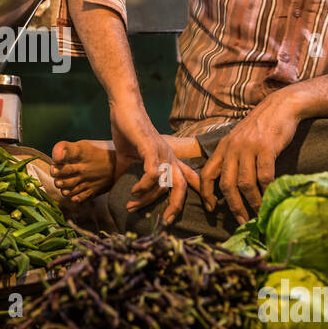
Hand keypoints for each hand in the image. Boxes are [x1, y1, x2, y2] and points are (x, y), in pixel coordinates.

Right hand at [111, 107, 198, 225]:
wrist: (124, 107)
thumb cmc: (127, 129)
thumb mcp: (127, 157)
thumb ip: (127, 174)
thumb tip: (118, 188)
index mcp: (168, 158)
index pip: (191, 176)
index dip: (202, 192)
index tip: (209, 208)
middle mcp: (169, 156)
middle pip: (182, 186)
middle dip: (177, 206)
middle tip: (167, 221)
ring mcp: (161, 152)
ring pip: (165, 183)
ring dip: (147, 198)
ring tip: (131, 205)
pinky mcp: (150, 147)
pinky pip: (153, 173)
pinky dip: (144, 185)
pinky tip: (133, 190)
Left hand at [199, 92, 301, 224]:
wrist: (281, 106)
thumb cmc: (262, 126)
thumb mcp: (239, 138)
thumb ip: (233, 157)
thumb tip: (231, 185)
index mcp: (223, 147)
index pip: (207, 173)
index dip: (206, 193)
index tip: (212, 208)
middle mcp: (232, 148)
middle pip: (227, 184)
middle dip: (233, 206)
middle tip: (241, 221)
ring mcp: (249, 147)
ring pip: (245, 183)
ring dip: (252, 202)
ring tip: (258, 214)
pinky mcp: (266, 148)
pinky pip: (264, 175)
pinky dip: (266, 190)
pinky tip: (270, 198)